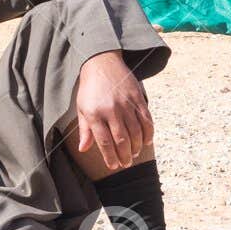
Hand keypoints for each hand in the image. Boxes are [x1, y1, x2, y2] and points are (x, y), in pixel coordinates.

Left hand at [74, 51, 154, 170]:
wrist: (102, 63)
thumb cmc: (90, 89)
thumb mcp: (81, 108)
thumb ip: (84, 130)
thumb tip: (84, 149)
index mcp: (94, 114)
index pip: (104, 142)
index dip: (110, 157)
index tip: (113, 166)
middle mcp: (111, 110)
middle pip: (121, 140)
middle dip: (124, 155)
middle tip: (126, 164)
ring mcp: (126, 104)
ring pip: (136, 132)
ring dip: (136, 146)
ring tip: (134, 154)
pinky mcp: (138, 99)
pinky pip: (146, 120)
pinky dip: (148, 133)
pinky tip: (146, 142)